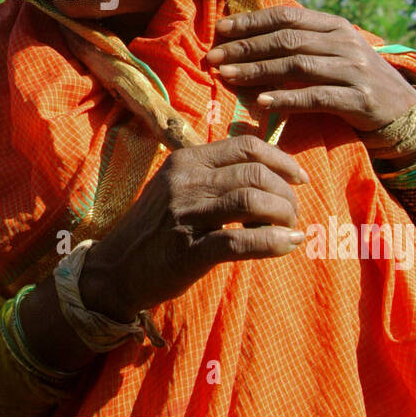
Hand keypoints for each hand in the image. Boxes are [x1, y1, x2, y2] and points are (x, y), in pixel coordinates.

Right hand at [79, 136, 309, 320]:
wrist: (116, 269)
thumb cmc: (155, 229)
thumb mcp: (176, 189)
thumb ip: (213, 176)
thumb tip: (269, 173)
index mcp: (185, 161)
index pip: (245, 146)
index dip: (281, 160)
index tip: (299, 178)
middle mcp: (185, 182)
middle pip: (255, 174)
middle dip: (286, 193)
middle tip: (293, 213)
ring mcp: (185, 216)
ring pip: (252, 202)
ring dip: (283, 216)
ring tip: (292, 229)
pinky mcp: (188, 252)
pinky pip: (241, 241)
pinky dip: (272, 242)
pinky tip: (288, 245)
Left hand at [206, 5, 415, 131]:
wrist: (406, 114)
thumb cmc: (359, 83)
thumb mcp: (335, 54)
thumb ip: (303, 44)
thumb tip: (253, 38)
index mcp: (335, 26)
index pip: (286, 17)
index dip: (251, 21)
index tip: (220, 29)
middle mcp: (345, 42)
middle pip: (286, 40)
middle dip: (245, 47)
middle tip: (213, 56)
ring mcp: (354, 70)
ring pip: (296, 65)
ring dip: (257, 71)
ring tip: (226, 76)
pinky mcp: (360, 100)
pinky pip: (316, 97)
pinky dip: (287, 99)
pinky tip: (261, 102)